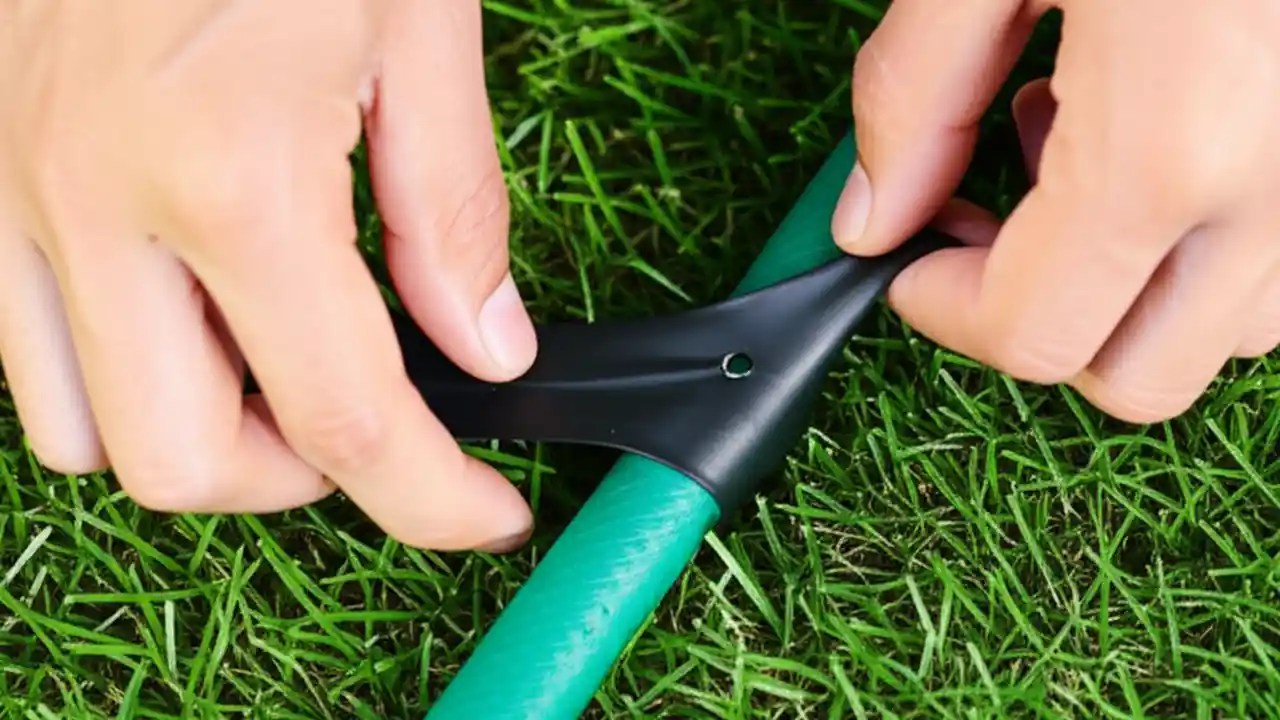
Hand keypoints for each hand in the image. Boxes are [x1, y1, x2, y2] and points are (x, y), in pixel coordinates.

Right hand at [0, 2, 537, 550]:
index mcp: (228, 173)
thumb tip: (484, 348)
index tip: (482, 514)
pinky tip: (191, 300)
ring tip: (276, 356)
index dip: (431, 498)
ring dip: (199, 429)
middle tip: (373, 415)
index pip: (347, 418)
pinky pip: (22, 345)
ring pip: (82, 431)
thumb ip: (451, 208)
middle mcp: (90, 204)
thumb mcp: (415, 23)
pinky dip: (119, 366)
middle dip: (301, 474)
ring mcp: (4, 192)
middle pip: (186, 467)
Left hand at [834, 0, 1279, 422]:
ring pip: (1222, 333)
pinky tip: (1155, 129)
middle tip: (985, 229)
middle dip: (1035, 326)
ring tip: (1079, 146)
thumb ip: (912, 95)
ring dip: (1126, 287)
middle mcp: (1277, 187)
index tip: (906, 261)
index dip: (939, 309)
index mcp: (1167, 142)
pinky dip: (1200, 242)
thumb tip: (868, 223)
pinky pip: (1278, 264)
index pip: (1031, 333)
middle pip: (1136, 379)